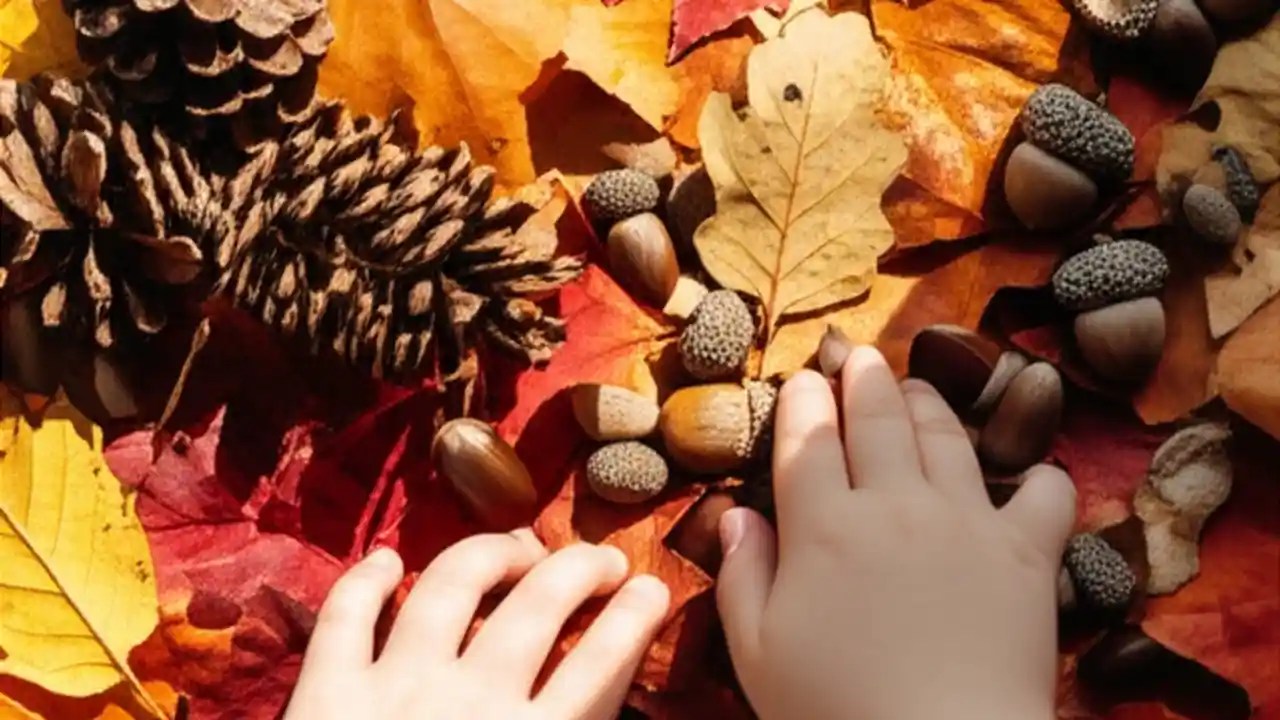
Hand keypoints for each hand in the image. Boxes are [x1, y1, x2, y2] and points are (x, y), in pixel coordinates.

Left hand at [286, 531, 669, 719]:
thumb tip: (603, 712)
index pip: (604, 663)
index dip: (636, 616)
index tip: (652, 588)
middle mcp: (472, 702)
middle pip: (540, 605)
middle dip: (582, 569)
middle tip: (601, 561)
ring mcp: (396, 688)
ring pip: (452, 585)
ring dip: (493, 553)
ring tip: (519, 549)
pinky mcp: (327, 694)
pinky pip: (345, 615)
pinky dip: (365, 579)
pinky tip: (389, 559)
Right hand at [717, 347, 1074, 719]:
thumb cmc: (835, 712)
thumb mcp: (758, 653)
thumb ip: (742, 575)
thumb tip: (737, 513)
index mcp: (823, 527)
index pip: (808, 440)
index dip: (803, 402)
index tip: (801, 379)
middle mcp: (895, 505)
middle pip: (876, 418)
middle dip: (863, 378)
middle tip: (858, 355)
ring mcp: (967, 521)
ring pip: (946, 436)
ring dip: (927, 402)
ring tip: (916, 386)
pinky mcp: (1028, 552)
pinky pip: (1044, 492)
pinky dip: (1038, 477)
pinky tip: (1029, 474)